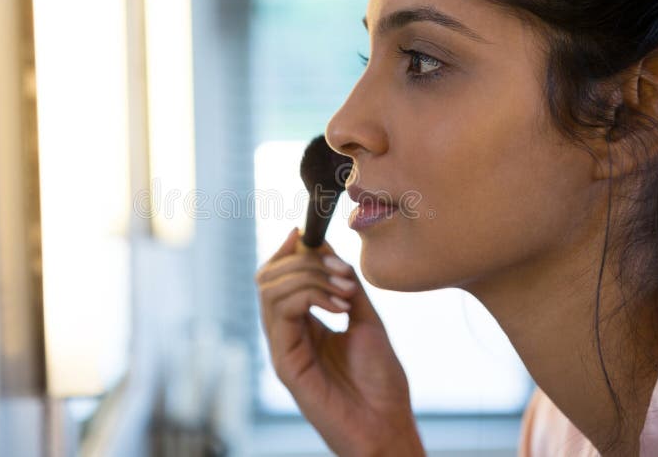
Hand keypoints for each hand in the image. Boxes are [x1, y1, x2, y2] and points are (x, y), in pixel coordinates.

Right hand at [255, 228, 425, 455]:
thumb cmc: (380, 381)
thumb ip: (345, 286)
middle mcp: (287, 333)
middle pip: (269, 278)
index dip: (288, 251)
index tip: (305, 232)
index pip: (279, 276)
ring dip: (309, 277)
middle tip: (339, 269)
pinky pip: (280, 313)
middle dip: (303, 260)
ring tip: (344, 291)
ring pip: (270, 289)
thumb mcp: (366, 319)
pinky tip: (339, 306)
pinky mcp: (285, 363)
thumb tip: (327, 250)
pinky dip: (309, 296)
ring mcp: (283, 347)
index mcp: (303, 323)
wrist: (388, 424)